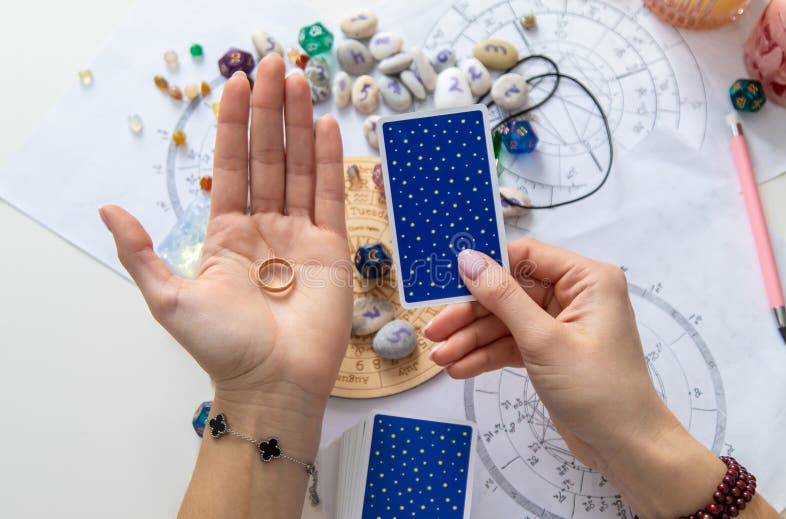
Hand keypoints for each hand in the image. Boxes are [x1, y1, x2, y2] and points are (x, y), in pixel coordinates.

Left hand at [100, 55, 351, 415]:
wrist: (272, 384)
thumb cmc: (222, 348)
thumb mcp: (168, 299)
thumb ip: (141, 252)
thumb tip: (108, 207)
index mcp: (227, 232)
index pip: (232, 166)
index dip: (233, 124)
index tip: (235, 82)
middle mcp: (266, 227)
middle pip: (269, 157)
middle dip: (270, 110)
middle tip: (275, 64)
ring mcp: (301, 235)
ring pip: (301, 168)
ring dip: (299, 124)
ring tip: (300, 81)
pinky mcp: (333, 249)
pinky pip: (330, 196)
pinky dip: (329, 161)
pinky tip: (326, 126)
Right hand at [426, 238, 670, 468]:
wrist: (626, 448)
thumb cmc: (600, 390)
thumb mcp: (544, 340)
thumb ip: (503, 298)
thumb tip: (469, 260)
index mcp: (587, 280)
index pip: (526, 256)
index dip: (486, 267)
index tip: (448, 279)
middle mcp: (575, 296)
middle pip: (509, 292)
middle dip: (471, 314)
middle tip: (436, 329)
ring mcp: (561, 325)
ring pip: (505, 322)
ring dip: (472, 339)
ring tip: (441, 357)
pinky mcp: (550, 352)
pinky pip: (511, 344)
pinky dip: (486, 355)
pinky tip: (460, 367)